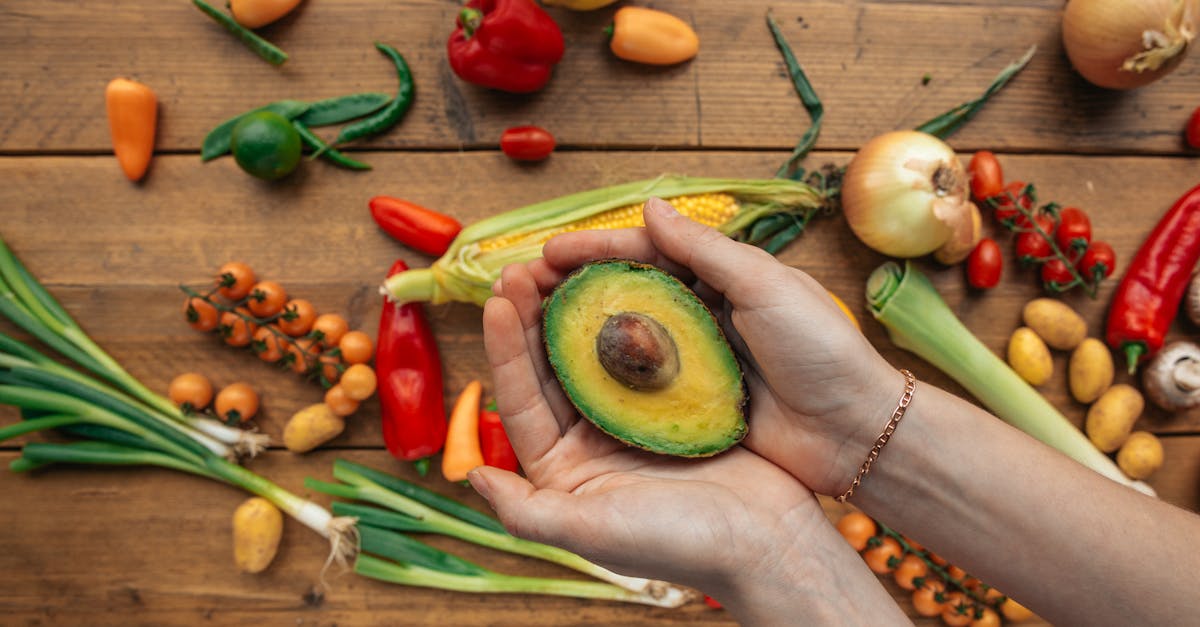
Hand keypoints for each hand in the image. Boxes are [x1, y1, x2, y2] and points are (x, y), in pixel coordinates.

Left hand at [472, 256, 832, 598]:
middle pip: (552, 368)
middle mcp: (591, 442)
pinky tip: (622, 280)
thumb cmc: (678, 543)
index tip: (499, 299)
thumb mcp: (592, 532)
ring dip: (578, 309)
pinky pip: (642, 351)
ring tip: (564, 263)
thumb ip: (527, 512)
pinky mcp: (674, 403)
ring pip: (594, 353)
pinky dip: (630, 317)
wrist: (769, 544)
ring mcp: (632, 420)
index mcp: (563, 471)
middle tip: (526, 265)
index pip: (522, 399)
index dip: (507, 348)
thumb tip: (474, 476)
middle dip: (535, 315)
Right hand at [517, 197, 904, 495]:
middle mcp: (704, 314)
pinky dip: (603, 380)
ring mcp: (696, 362)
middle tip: (523, 289)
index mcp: (722, 277)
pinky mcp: (694, 407)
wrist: (855, 431)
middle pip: (626, 293)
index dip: (595, 250)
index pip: (647, 252)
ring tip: (530, 331)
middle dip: (575, 288)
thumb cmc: (821, 350)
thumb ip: (705, 249)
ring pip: (626, 340)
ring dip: (580, 332)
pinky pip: (639, 387)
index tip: (548, 254)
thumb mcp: (765, 286)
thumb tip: (649, 205)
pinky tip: (566, 380)